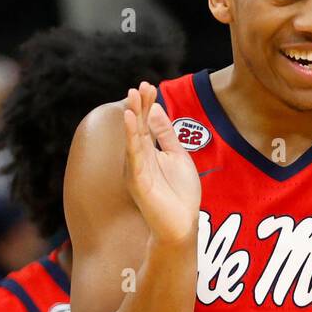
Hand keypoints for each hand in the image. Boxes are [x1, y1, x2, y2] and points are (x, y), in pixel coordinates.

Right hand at [123, 82, 200, 245]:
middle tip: (140, 86)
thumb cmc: (180, 194)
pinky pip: (133, 156)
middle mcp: (138, 159)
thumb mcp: (177, 156)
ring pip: (133, 139)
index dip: (147, 105)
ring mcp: (136, 170)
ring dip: (132, 117)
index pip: (146, 123)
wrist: (182, 225)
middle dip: (139, 106)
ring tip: (132, 97)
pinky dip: (131, 138)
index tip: (149, 85)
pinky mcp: (137, 181)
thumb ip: (167, 134)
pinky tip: (130, 121)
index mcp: (148, 152)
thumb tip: (157, 108)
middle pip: (138, 128)